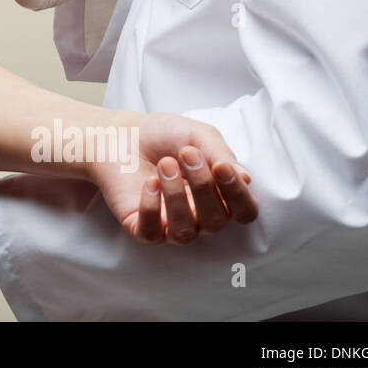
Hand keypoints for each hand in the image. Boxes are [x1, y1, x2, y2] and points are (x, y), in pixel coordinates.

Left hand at [89, 110, 258, 244]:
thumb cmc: (164, 136)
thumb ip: (222, 155)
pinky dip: (152, 208)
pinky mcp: (141, 227)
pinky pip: (152, 233)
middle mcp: (199, 216)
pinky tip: (150, 182)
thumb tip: (245, 180)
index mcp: (220, 196)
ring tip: (165, 164)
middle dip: (203, 186)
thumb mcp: (199, 136)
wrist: (122, 134)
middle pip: (216, 221)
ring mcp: (170, 225)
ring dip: (177, 197)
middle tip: (186, 153)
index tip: (220, 166)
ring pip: (185, 232)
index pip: (244, 211)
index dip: (238, 194)